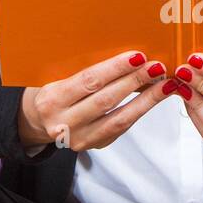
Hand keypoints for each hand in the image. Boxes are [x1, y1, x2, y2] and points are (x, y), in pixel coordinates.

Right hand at [19, 50, 167, 150]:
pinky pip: (120, 128)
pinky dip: (138, 112)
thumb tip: (127, 57)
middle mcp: (63, 123)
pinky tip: (152, 99)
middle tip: (157, 67)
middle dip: (135, 82)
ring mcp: (79, 139)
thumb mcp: (59, 77)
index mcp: (52, 99)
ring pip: (119, 119)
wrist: (38, 119)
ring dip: (145, 101)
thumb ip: (86, 71)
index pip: (89, 81)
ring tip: (164, 85)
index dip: (116, 68)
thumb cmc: (55, 91)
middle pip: (106, 100)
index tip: (138, 56)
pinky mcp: (93, 146)